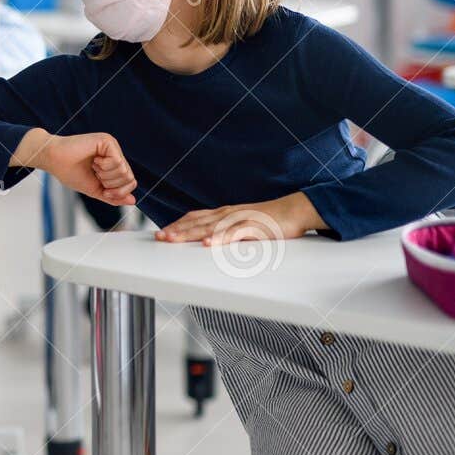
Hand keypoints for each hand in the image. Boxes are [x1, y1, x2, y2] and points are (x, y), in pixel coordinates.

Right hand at [37, 133, 138, 205]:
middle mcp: (115, 153)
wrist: (53, 159)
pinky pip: (117, 161)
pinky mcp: (107, 141)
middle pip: (129, 178)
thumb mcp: (95, 189)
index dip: (118, 192)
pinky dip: (104, 166)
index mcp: (112, 164)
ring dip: (106, 175)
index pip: (129, 182)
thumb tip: (133, 201)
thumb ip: (113, 196)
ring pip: (124, 171)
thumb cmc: (69, 172)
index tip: (103, 190)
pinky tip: (93, 160)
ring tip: (93, 166)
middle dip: (110, 184)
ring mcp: (112, 146)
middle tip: (96, 175)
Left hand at [155, 192, 325, 245]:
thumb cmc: (270, 220)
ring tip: (173, 239)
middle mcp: (229, 214)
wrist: (295, 211)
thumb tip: (209, 239)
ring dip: (190, 234)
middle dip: (177, 230)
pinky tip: (209, 244)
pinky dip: (220, 239)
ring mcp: (240, 219)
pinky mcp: (254, 227)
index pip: (195, 217)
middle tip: (159, 237)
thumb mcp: (242, 224)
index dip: (178, 225)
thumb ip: (226, 230)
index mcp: (225, 213)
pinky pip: (234, 234)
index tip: (162, 232)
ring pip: (210, 227)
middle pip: (197, 222)